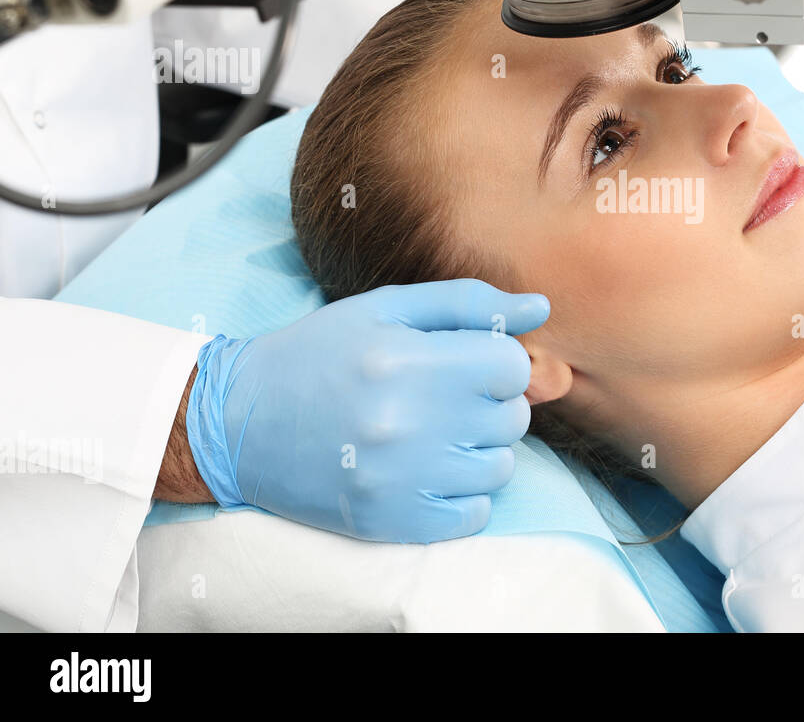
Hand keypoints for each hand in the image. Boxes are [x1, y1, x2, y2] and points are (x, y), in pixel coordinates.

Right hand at [184, 280, 548, 542]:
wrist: (239, 423)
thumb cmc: (320, 354)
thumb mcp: (387, 309)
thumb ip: (468, 303)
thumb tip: (541, 308)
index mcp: (406, 360)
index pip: (512, 367)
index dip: (497, 363)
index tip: (466, 365)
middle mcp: (407, 421)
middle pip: (512, 417)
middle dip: (489, 404)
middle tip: (445, 399)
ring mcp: (400, 478)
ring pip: (500, 467)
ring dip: (479, 450)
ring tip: (435, 434)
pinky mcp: (392, 521)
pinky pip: (475, 514)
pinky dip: (463, 495)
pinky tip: (428, 471)